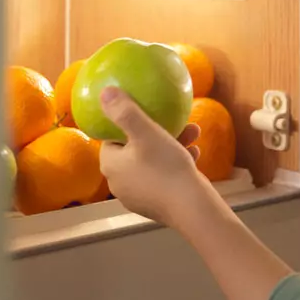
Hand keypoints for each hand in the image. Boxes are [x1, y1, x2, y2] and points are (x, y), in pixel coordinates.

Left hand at [98, 87, 205, 230]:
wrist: (191, 207)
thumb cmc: (165, 167)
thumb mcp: (146, 132)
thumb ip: (124, 111)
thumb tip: (104, 93)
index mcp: (111, 166)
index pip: (112, 139)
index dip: (128, 124)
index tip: (146, 113)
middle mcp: (119, 183)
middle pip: (134, 149)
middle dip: (156, 132)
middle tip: (175, 121)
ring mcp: (138, 197)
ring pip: (152, 162)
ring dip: (171, 145)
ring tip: (192, 133)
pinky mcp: (156, 204)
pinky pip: (163, 177)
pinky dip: (176, 163)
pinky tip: (194, 154)